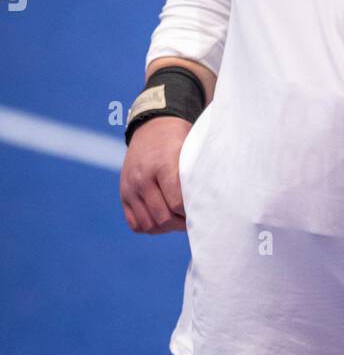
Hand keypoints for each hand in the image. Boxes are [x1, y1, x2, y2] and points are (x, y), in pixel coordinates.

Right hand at [119, 115, 191, 233]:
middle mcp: (141, 178)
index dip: (191, 214)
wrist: (152, 126)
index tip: (201, 213)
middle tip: (193, 221)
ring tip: (178, 221)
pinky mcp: (123, 194)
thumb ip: (196, 177)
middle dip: (181, 224)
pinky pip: (134, 223)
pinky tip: (163, 220)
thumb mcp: (190, 152)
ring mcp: (129, 187)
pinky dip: (149, 227)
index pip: (176, 203)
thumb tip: (209, 205)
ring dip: (166, 228)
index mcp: (161, 165)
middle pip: (162, 217)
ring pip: (148, 224)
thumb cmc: (179, 140)